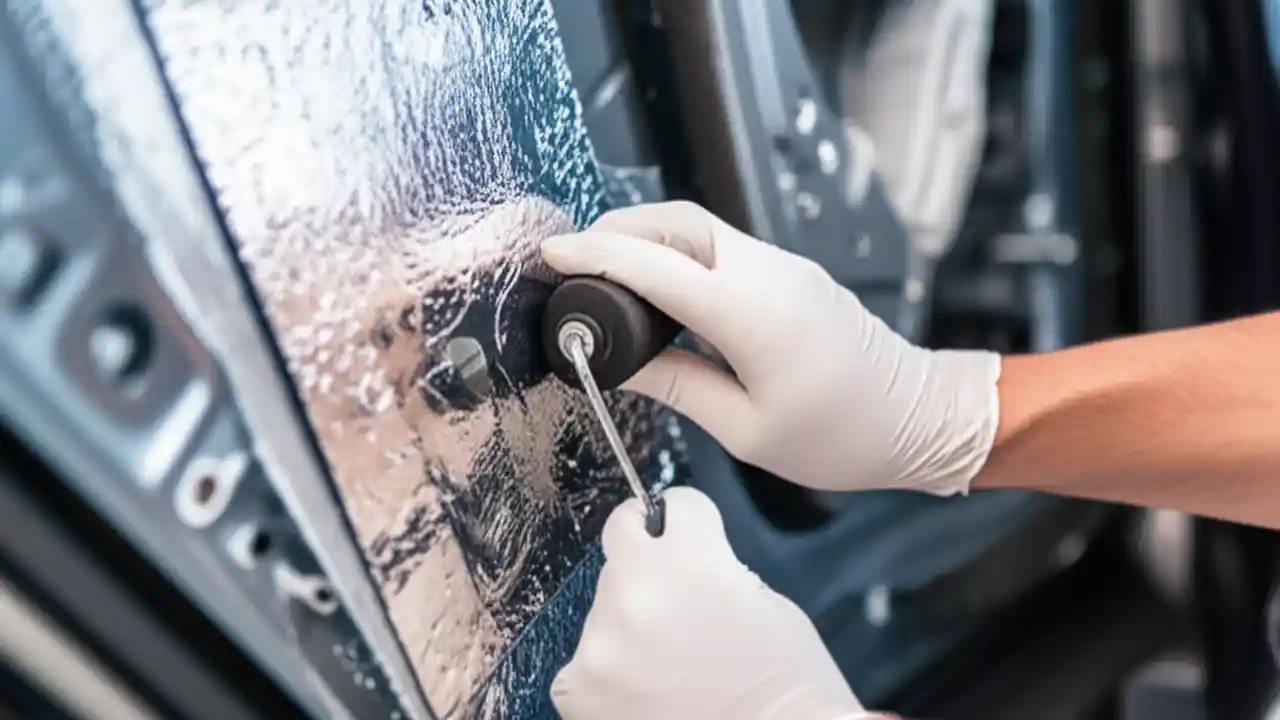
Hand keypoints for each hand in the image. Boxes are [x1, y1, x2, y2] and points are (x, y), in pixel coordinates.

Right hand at [541, 201, 999, 494]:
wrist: (920, 419)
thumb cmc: (841, 438)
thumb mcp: (746, 430)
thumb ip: (676, 386)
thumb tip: (616, 362)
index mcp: (751, 315)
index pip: (654, 267)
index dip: (594, 256)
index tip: (550, 254)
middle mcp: (766, 273)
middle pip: (676, 222)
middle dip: (616, 230)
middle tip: (572, 261)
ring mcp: (783, 266)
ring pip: (699, 227)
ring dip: (646, 237)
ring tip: (604, 272)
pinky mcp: (791, 273)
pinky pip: (723, 244)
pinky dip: (678, 251)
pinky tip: (657, 283)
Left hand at [552, 487, 872, 719]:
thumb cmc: (788, 684)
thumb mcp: (769, 604)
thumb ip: (716, 569)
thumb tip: (682, 562)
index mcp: (692, 561)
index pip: (676, 505)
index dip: (688, 518)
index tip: (687, 528)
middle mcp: (636, 591)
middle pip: (624, 545)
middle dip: (649, 563)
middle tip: (673, 596)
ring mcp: (602, 642)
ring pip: (604, 607)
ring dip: (630, 622)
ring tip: (669, 662)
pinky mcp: (579, 687)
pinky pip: (583, 662)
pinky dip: (607, 673)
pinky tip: (642, 692)